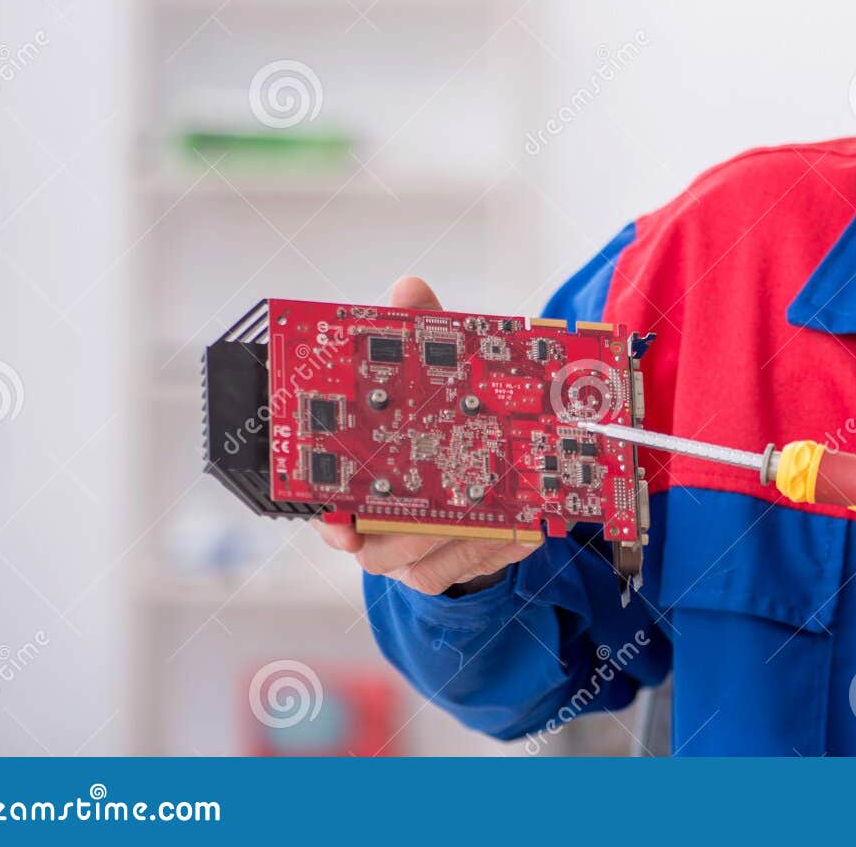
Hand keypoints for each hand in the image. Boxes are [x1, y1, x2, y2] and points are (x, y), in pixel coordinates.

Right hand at [312, 275, 541, 595]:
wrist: (466, 473)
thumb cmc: (431, 424)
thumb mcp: (428, 375)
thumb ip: (417, 333)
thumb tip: (408, 288)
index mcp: (357, 489)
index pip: (331, 514)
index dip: (334, 526)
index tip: (345, 530)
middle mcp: (378, 529)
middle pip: (380, 550)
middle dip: (412, 533)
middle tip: (444, 508)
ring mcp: (417, 553)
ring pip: (429, 565)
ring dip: (461, 541)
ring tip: (495, 513)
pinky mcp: (458, 564)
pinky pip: (472, 568)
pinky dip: (497, 549)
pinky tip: (524, 527)